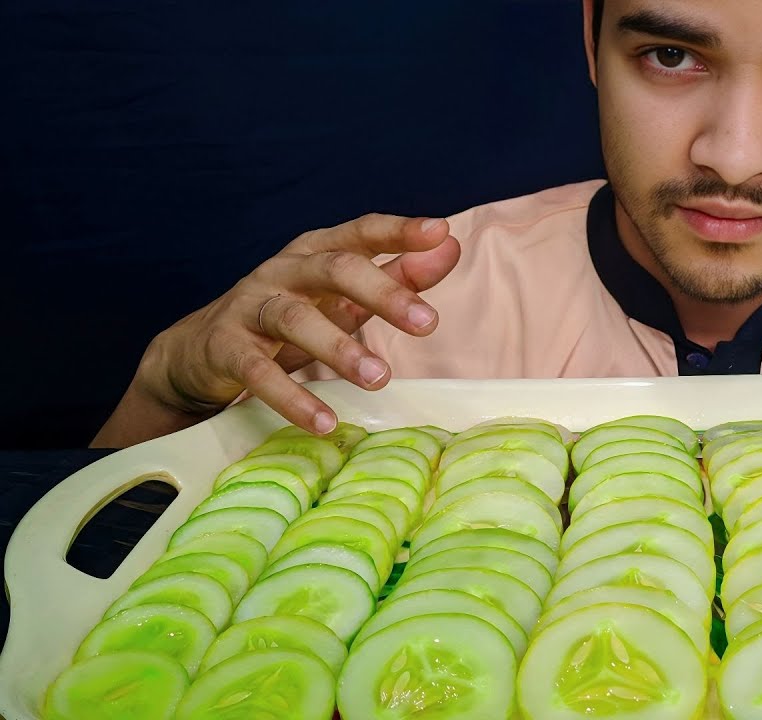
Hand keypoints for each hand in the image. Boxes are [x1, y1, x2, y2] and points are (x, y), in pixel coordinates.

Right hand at [119, 213, 460, 439]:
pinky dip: (292, 397)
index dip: (399, 231)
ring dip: (341, 349)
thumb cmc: (290, 317)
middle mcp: (284, 271)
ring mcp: (251, 306)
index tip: (440, 231)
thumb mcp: (344, 297)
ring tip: (380, 379)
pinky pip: (258, 370)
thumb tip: (449, 248)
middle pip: (334, 269)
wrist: (202, 351)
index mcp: (316, 253)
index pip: (360, 232)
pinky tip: (324, 421)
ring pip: (296, 319)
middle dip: (383, 293)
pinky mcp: (227, 347)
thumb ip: (396, 276)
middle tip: (427, 323)